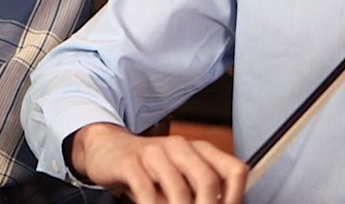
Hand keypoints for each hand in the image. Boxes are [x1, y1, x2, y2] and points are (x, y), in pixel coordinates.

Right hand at [71, 122, 247, 203]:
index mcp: (200, 150)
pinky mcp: (130, 162)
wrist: (109, 150)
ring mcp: (154, 153)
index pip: (234, 170)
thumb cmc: (149, 168)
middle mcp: (180, 147)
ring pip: (178, 188)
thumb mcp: (181, 176)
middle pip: (208, 181)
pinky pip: (146, 189)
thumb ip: (200, 190)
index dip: (236, 197)